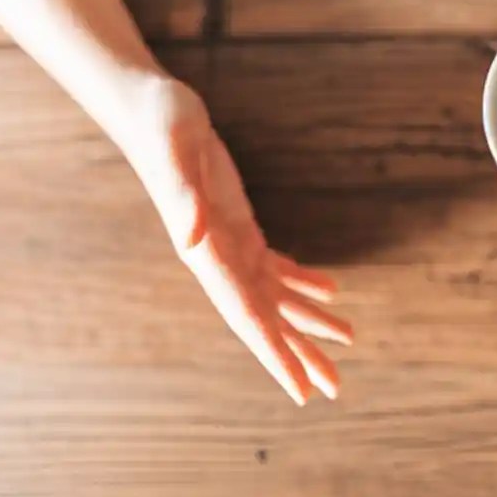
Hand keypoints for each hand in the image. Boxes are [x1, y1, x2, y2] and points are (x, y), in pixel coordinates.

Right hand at [123, 77, 350, 404]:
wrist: (148, 107)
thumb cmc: (160, 125)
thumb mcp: (174, 151)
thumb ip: (181, 196)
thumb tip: (190, 239)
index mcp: (207, 254)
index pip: (246, 317)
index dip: (275, 354)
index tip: (301, 389)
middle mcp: (218, 258)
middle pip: (266, 318)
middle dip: (300, 353)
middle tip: (336, 388)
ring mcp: (229, 242)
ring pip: (275, 296)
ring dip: (309, 321)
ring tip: (348, 340)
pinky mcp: (238, 222)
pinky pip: (273, 264)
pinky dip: (302, 281)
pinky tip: (329, 292)